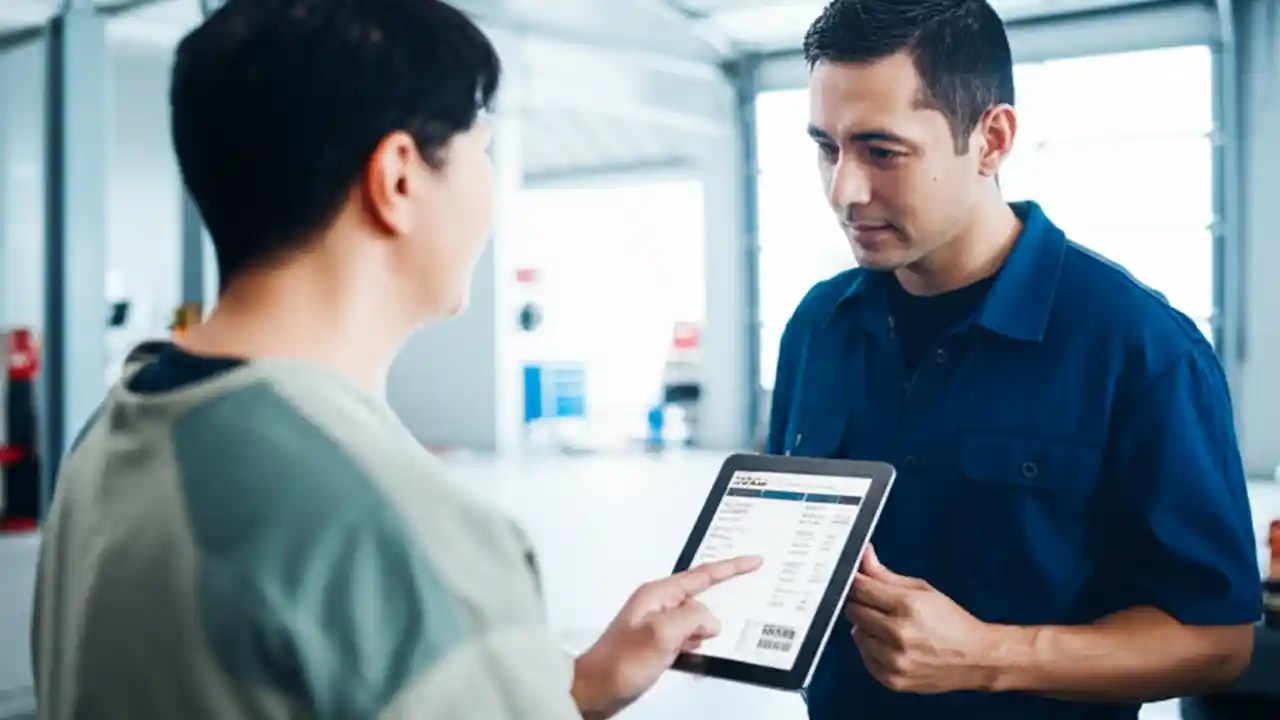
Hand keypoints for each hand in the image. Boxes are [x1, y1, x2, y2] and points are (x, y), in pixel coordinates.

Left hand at [572, 556, 762, 719]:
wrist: (594, 690)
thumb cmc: (618, 665)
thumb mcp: (661, 635)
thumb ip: (692, 619)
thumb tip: (711, 620)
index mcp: (657, 595)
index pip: (702, 575)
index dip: (731, 568)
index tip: (753, 561)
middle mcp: (656, 605)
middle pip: (700, 594)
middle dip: (722, 598)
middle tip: (747, 597)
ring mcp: (655, 624)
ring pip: (694, 617)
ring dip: (707, 626)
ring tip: (719, 635)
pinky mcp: (655, 643)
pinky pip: (686, 635)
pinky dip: (697, 642)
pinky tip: (698, 653)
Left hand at [846, 546, 1000, 694]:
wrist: (977, 658)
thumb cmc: (953, 622)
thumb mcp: (923, 590)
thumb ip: (886, 575)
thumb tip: (864, 556)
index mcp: (908, 606)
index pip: (861, 589)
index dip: (856, 582)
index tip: (857, 581)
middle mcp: (899, 634)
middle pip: (854, 611)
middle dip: (863, 604)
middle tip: (879, 605)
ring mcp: (895, 660)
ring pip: (856, 634)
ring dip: (866, 628)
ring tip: (889, 627)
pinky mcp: (893, 680)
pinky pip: (865, 658)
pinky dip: (872, 649)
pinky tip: (890, 645)